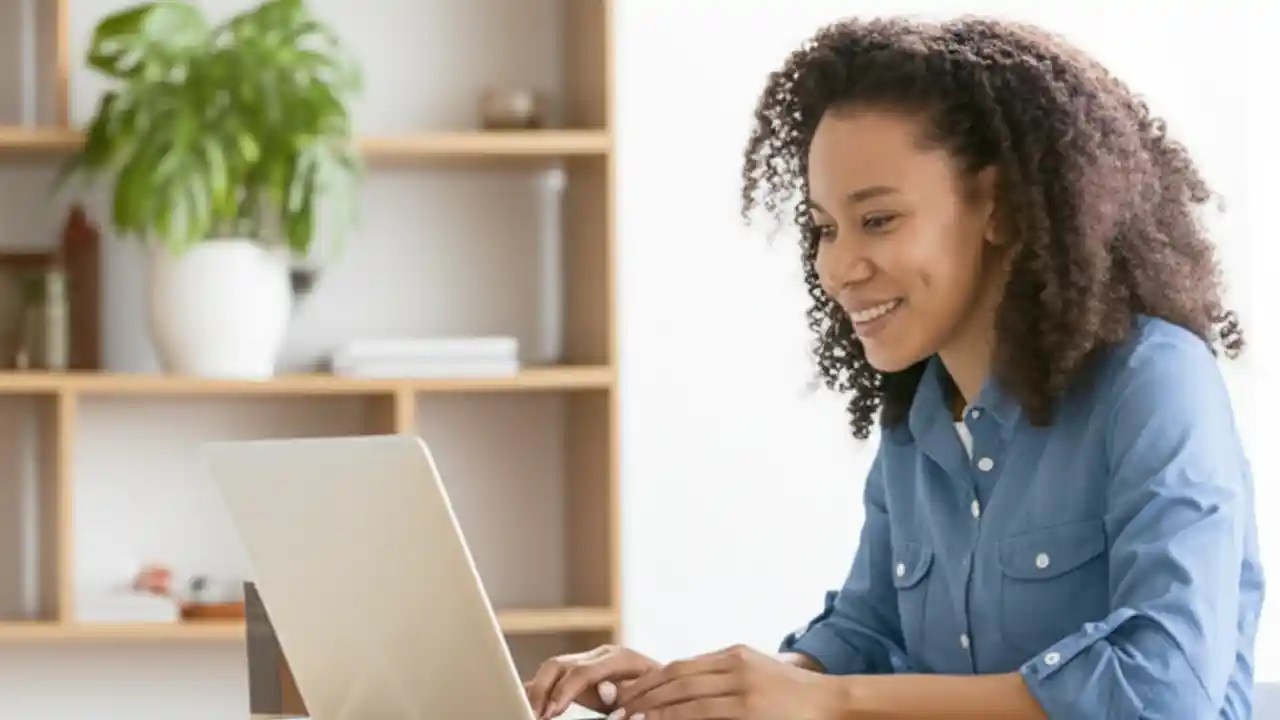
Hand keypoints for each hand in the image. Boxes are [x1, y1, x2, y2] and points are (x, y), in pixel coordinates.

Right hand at [525, 644, 660, 718]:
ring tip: (530, 713)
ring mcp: (588, 662)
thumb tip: (605, 691)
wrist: (670, 686)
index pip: (582, 671)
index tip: (551, 712)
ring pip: (553, 669)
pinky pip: (556, 678)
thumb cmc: (662, 693)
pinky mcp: (581, 673)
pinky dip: (541, 691)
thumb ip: (628, 692)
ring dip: (538, 691)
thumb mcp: (651, 693)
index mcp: (619, 659)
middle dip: (543, 689)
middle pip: (560, 664)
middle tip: (533, 714)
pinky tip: (531, 705)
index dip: (564, 690)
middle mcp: (600, 656)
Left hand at [613, 644, 841, 719]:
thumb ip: (725, 681)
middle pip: (675, 676)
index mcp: (734, 656)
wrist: (835, 703)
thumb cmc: (796, 700)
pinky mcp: (749, 710)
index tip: (627, 694)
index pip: (680, 666)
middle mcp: (735, 665)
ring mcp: (742, 687)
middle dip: (642, 693)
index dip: (649, 680)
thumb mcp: (758, 678)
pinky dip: (674, 718)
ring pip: (683, 694)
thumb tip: (687, 694)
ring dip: (650, 709)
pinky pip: (701, 713)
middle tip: (615, 709)